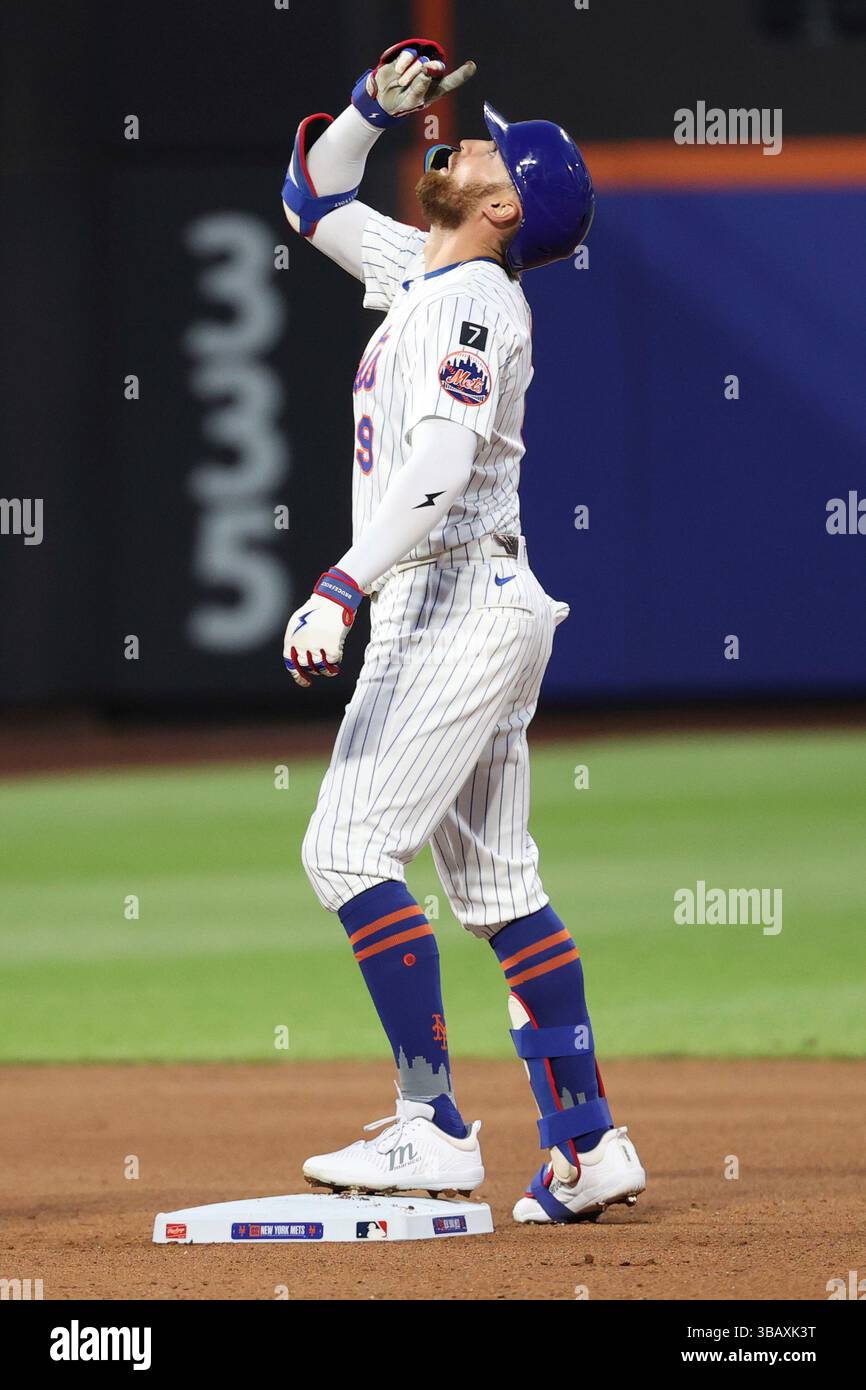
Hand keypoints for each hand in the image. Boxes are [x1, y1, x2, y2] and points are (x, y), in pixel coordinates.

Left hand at [282, 568, 363, 688]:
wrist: (333, 599)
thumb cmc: (317, 610)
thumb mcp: (299, 623)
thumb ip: (297, 640)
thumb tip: (299, 659)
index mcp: (292, 639)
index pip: (292, 664)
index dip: (298, 676)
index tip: (306, 682)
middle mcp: (303, 645)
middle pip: (308, 666)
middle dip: (315, 669)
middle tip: (320, 667)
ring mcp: (317, 646)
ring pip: (321, 668)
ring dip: (326, 670)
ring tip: (331, 669)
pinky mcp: (331, 646)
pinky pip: (333, 662)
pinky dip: (335, 664)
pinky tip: (337, 663)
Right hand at [352, 38, 475, 126]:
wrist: (381, 98)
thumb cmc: (401, 104)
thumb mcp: (411, 101)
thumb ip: (420, 87)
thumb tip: (427, 68)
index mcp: (437, 89)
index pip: (452, 80)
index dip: (462, 73)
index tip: (471, 66)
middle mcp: (431, 74)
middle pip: (436, 67)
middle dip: (428, 71)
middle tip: (419, 74)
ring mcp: (420, 63)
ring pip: (422, 60)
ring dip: (410, 73)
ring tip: (402, 82)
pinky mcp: (408, 55)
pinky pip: (410, 53)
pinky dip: (403, 62)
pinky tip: (398, 71)